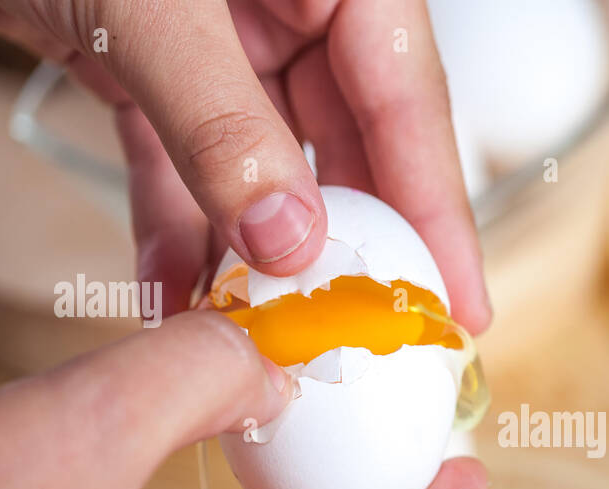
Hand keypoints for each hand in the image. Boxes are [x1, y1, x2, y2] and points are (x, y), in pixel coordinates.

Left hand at [0, 0, 490, 331]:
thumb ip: (222, 121)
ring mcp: (223, 37)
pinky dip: (177, 229)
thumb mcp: (149, 8)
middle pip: (348, 144)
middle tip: (365, 336)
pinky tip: (175, 295)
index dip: (438, 209)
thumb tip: (287, 240)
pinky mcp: (153, 65)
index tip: (459, 302)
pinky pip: (181, 163)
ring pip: (263, 168)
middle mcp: (292, 3)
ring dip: (251, 255)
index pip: (408, 99)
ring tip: (259, 335)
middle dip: (347, 245)